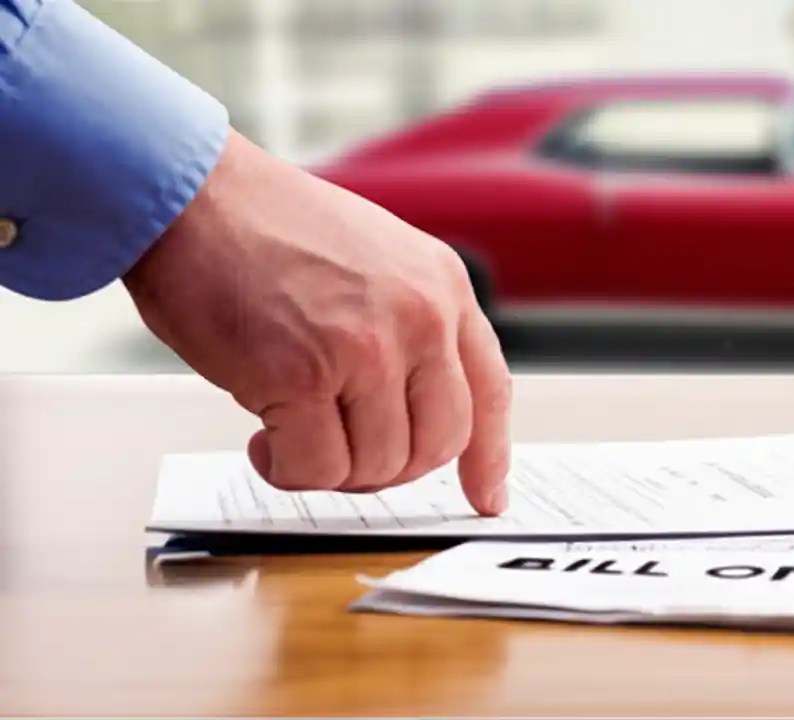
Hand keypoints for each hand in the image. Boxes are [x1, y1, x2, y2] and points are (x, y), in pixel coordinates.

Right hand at [123, 131, 511, 514]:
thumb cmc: (267, 227)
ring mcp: (365, 348)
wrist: (191, 195)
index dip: (488, 456)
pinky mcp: (301, 376)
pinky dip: (286, 470)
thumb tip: (413, 412)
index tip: (487, 496)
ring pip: (379, 465)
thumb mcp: (378, 258)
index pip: (490, 390)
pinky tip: (263, 439)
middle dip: (389, 466)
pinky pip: (315, 469)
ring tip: (290, 431)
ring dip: (330, 467)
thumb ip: (411, 326)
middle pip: (438, 442)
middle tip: (341, 451)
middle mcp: (419, 317)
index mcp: (442, 286)